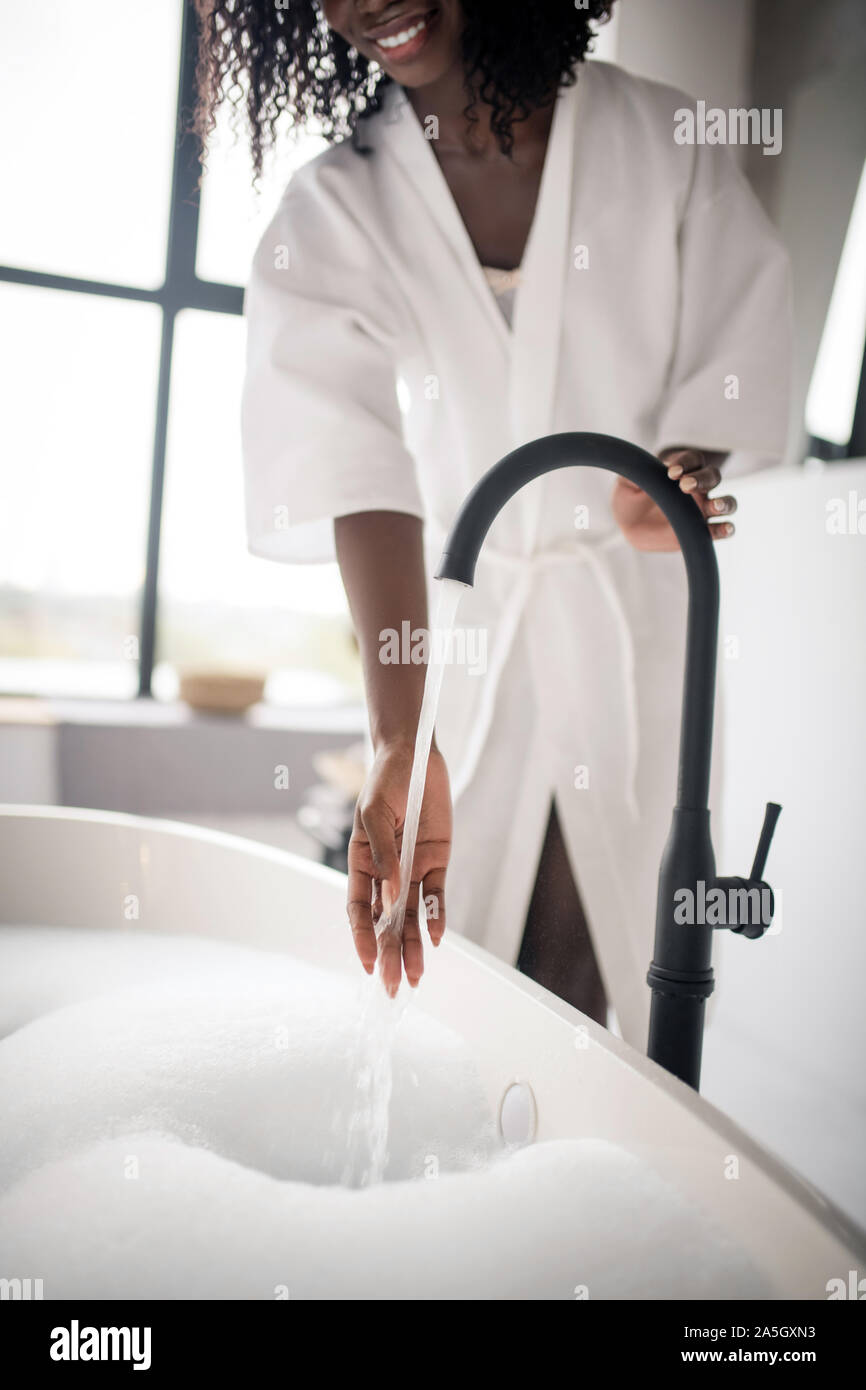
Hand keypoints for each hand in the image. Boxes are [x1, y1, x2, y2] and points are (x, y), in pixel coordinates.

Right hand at [347, 741, 451, 996]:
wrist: (414, 755)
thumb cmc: (385, 780)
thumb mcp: (375, 812)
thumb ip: (384, 851)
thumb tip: (390, 889)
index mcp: (361, 862)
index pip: (359, 908)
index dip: (362, 936)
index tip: (366, 963)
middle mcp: (387, 872)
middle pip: (387, 921)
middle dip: (388, 955)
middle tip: (391, 988)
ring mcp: (413, 868)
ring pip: (411, 916)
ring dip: (412, 946)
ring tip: (415, 978)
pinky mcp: (437, 860)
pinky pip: (436, 894)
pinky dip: (436, 916)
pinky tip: (434, 939)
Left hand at [611, 448, 735, 551]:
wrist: (631, 526)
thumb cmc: (630, 498)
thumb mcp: (626, 483)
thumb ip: (634, 473)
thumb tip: (642, 468)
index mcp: (680, 471)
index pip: (692, 459)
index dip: (686, 462)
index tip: (671, 472)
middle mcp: (696, 488)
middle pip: (712, 476)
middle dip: (702, 478)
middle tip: (685, 485)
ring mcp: (702, 510)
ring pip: (726, 502)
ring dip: (724, 502)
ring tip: (715, 506)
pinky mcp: (701, 531)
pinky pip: (720, 530)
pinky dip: (726, 528)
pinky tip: (725, 528)